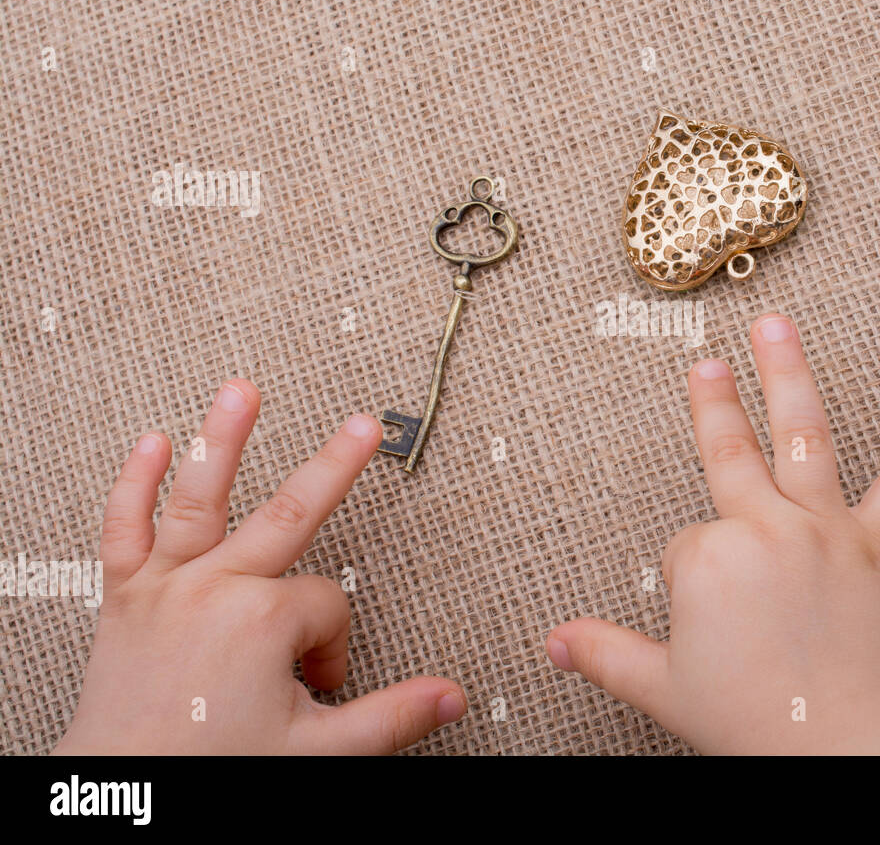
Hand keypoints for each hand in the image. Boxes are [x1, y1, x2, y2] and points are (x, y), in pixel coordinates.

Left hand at [55, 380, 465, 754]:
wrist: (121, 797)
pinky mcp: (126, 597)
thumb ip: (390, 718)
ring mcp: (167, 586)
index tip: (315, 684)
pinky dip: (132, 485)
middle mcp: (216, 588)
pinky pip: (124, 529)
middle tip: (363, 427)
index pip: (329, 606)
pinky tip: (148, 443)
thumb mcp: (316, 751)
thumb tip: (450, 695)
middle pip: (291, 513)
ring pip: (200, 498)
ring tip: (240, 391)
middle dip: (336, 466)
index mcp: (264, 619)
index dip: (331, 648)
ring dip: (221, 439)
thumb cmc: (208, 769)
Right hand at [547, 314, 879, 753]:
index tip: (715, 629)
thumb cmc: (752, 719)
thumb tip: (553, 642)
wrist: (840, 744)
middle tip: (707, 361)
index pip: (687, 548)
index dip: (694, 588)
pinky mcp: (878, 547)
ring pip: (805, 437)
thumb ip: (605, 655)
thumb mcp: (660, 688)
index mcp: (708, 558)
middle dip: (713, 403)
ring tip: (777, 326)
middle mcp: (765, 528)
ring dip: (788, 375)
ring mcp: (824, 530)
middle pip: (730, 451)